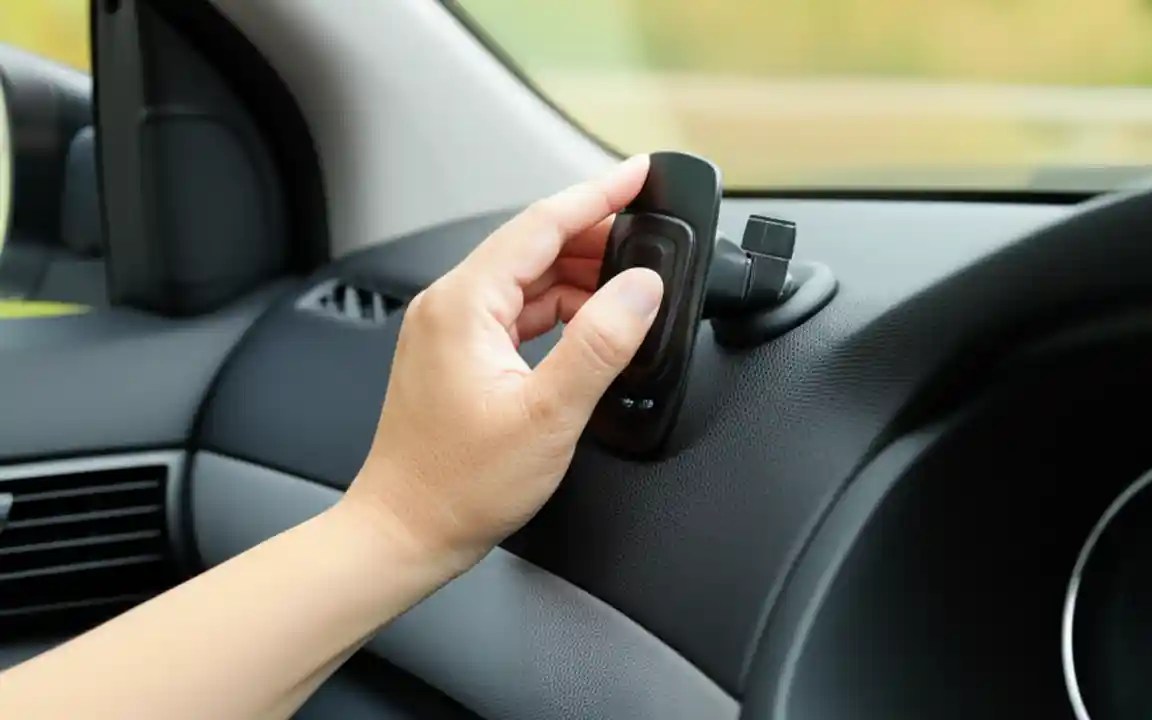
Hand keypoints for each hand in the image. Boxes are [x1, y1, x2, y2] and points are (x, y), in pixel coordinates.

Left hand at [344, 156, 661, 575]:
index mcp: (465, 303)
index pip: (542, 223)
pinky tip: (589, 324)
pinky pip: (516, 309)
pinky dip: (558, 308)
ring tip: (630, 289)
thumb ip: (602, 343)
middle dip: (596, 237)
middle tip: (651, 241)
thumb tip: (643, 289)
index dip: (599, 194)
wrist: (406, 531)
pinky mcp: (456, 354)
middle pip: (534, 244)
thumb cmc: (459, 485)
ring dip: (579, 276)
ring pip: (526, 277)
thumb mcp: (548, 414)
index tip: (640, 173)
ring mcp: (449, 329)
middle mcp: (449, 305)